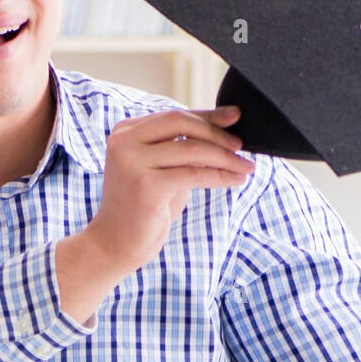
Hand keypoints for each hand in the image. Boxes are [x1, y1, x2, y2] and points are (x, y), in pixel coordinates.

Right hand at [84, 106, 254, 273]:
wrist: (114, 246)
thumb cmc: (143, 209)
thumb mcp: (163, 170)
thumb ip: (182, 147)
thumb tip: (223, 122)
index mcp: (125, 132)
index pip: (173, 115)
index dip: (207, 116)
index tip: (235, 116)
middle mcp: (125, 142)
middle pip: (181, 123)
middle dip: (216, 133)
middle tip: (241, 145)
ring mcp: (132, 162)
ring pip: (192, 150)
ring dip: (225, 158)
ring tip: (246, 167)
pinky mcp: (146, 185)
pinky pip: (194, 174)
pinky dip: (220, 176)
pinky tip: (236, 180)